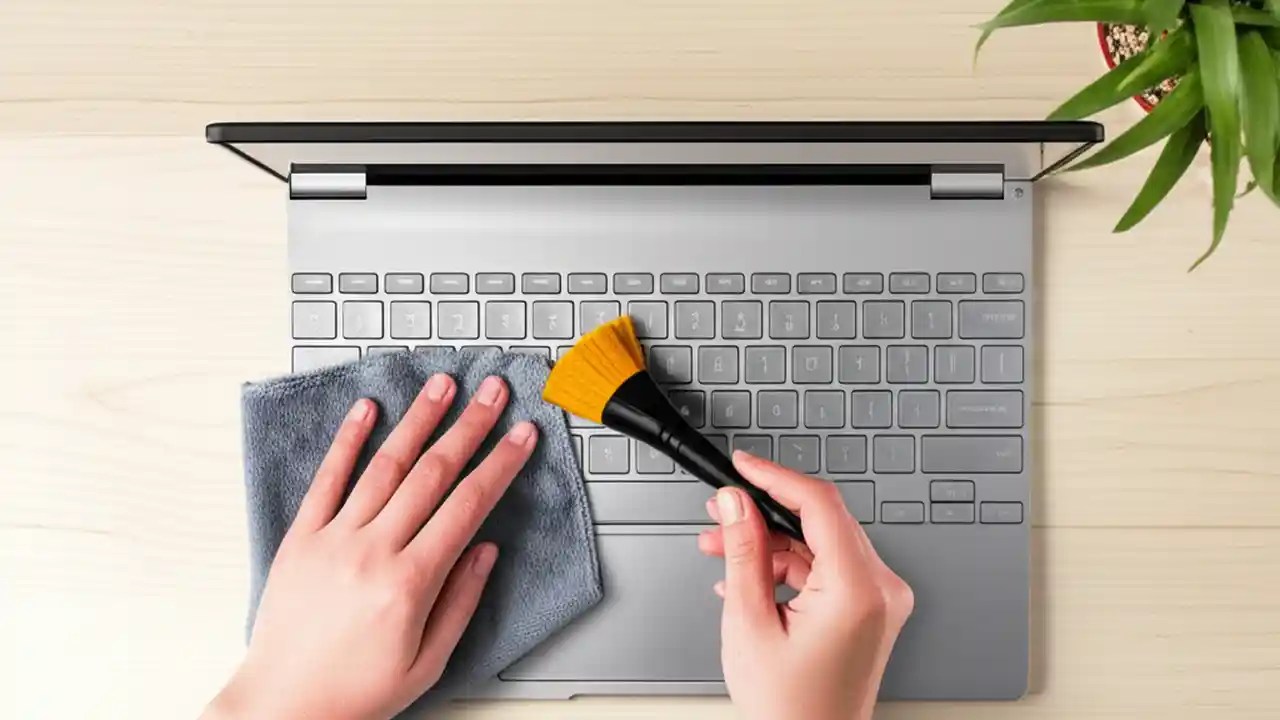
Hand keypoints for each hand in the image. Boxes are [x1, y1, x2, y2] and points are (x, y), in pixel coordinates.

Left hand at [203, 374, 536, 719]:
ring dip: (418, 420)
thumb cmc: (355, 692)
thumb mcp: (428, 661)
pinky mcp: (301, 538)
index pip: (468, 506)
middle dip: (470, 427)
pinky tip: (367, 410)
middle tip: (494, 393)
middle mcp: (372, 551)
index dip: (501, 465)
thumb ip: (461, 600)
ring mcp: (333, 539)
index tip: (522, 436)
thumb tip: (486, 549)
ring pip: (384, 466)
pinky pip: (327, 479)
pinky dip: (347, 441)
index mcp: (411, 583)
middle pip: (433, 473)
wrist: (284, 706)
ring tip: (443, 386)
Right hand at [698, 452, 913, 719]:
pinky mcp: (869, 609)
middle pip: (820, 521)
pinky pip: (827, 568)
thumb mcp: (749, 623)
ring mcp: (879, 600)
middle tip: (720, 511)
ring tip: (722, 552)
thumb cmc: (789, 709)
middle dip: (763, 514)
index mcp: (858, 590)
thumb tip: (736, 503)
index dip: (775, 476)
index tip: (743, 466)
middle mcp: (880, 590)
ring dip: (770, 543)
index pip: (820, 504)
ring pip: (819, 544)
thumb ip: (742, 553)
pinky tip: (748, 578)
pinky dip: (787, 567)